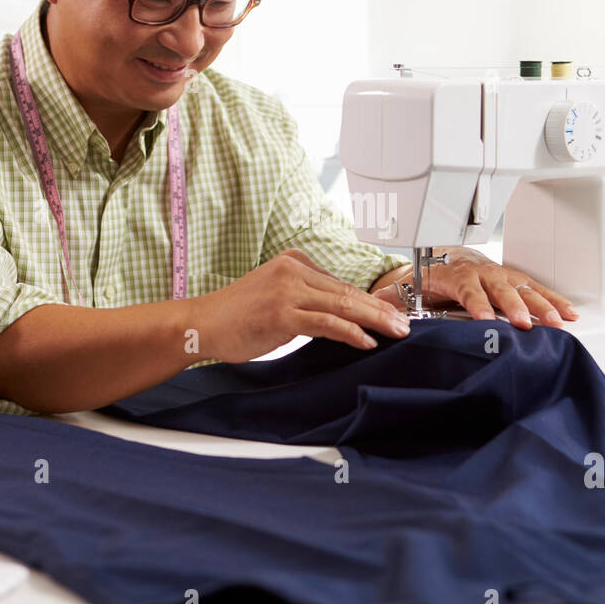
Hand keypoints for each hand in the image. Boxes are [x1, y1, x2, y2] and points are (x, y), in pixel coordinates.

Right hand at [191, 249, 410, 361]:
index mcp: (293, 262)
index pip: (341, 284)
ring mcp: (287, 291)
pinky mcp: (281, 313)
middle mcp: (293, 270)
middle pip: (348, 292)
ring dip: (374, 321)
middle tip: (405, 324)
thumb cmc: (236, 316)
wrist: (200, 324)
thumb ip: (306, 298)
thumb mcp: (275, 296)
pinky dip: (350, 332)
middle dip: (381, 310)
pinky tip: (366, 341)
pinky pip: (326, 322)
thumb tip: (342, 314)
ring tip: (396, 332)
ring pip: (342, 305)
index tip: (392, 314)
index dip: (370, 301)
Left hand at [371, 246, 578, 329]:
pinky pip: (536, 287)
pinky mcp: (513, 278)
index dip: (477, 306)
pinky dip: (554, 299)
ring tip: (558, 322)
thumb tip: (381, 312)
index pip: (468, 291)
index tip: (484, 321)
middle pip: (501, 289)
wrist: (443, 254)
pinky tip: (570, 312)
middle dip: (514, 307)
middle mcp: (481, 272)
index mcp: (455, 274)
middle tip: (525, 324)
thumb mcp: (407, 285)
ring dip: (541, 305)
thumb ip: (394, 299)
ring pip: (524, 287)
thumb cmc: (428, 274)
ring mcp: (500, 274)